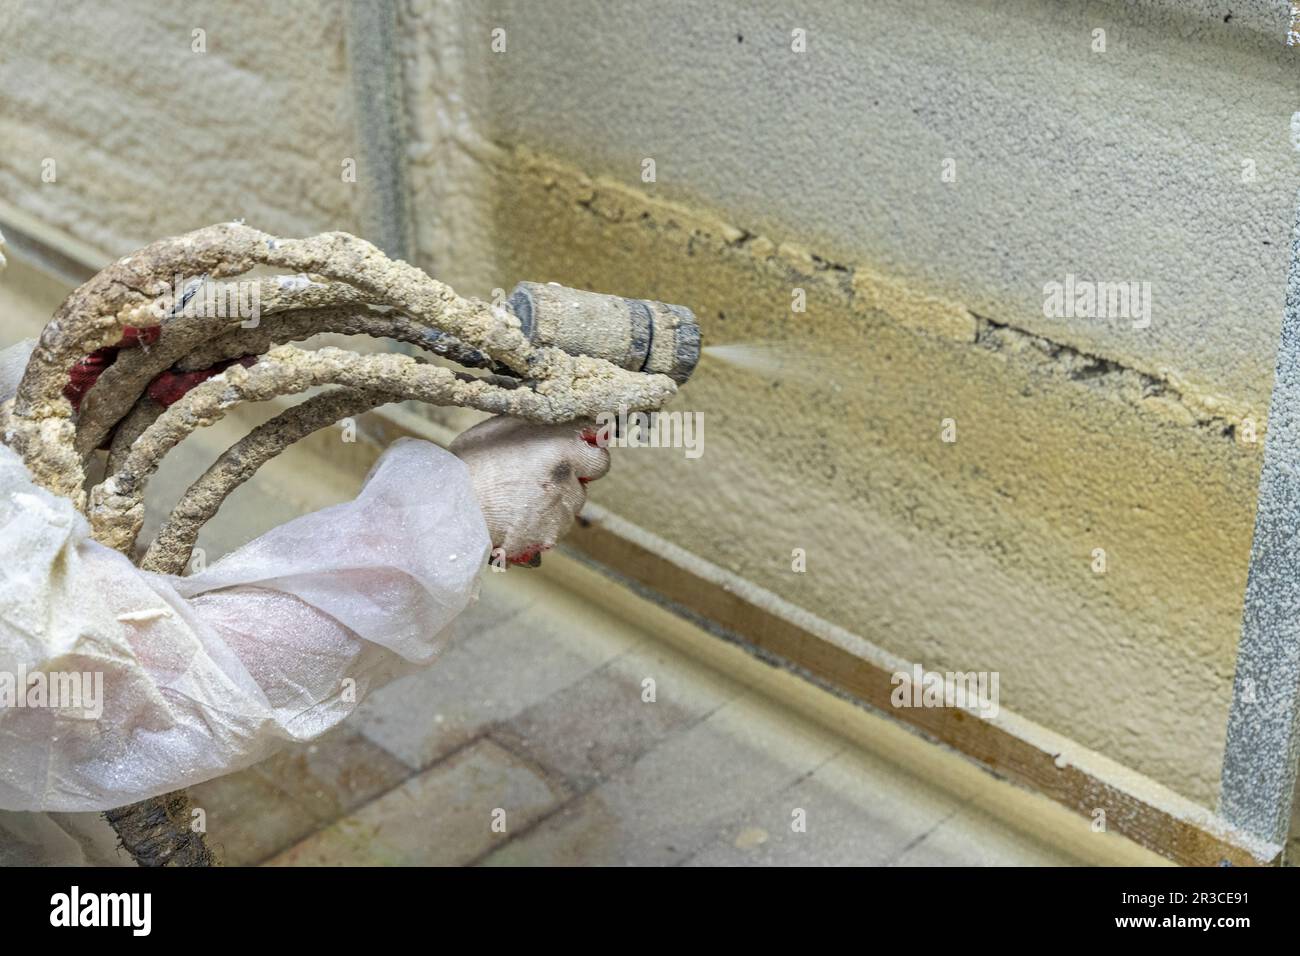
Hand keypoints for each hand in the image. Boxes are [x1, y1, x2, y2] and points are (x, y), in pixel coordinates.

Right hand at [450, 415, 609, 565]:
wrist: (452, 508)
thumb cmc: (470, 463)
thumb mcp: (501, 427)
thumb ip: (536, 423)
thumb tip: (554, 420)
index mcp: (560, 446)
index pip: (598, 453)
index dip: (585, 454)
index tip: (572, 454)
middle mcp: (567, 478)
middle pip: (587, 480)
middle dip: (574, 477)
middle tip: (544, 475)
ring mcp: (560, 509)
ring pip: (570, 504)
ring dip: (555, 501)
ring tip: (519, 497)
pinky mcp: (550, 535)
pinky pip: (555, 527)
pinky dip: (542, 524)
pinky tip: (516, 516)